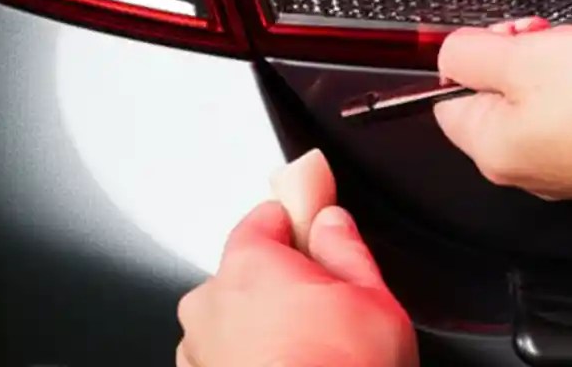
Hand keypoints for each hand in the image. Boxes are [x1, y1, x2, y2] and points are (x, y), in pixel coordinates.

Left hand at [176, 201, 417, 366]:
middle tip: (326, 311)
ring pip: (234, 319)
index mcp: (250, 265)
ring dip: (262, 328)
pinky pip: (225, 358)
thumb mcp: (373, 299)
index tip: (318, 241)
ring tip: (310, 354)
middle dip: (282, 285)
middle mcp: (210, 302)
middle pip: (248, 271)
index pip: (266, 217)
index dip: (299, 228)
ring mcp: (198, 350)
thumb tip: (334, 224)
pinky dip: (249, 362)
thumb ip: (347, 248)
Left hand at [433, 20, 571, 215]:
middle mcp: (525, 162)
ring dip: (564, 61)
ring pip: (543, 92)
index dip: (474, 54)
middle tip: (554, 43)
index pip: (446, 95)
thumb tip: (450, 52)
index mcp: (491, 148)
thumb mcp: (526, 58)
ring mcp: (568, 159)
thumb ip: (471, 52)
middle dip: (524, 52)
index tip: (509, 38)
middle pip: (497, 91)